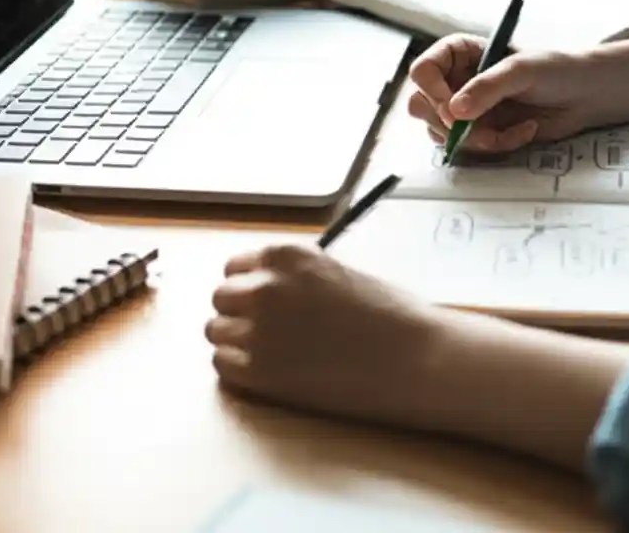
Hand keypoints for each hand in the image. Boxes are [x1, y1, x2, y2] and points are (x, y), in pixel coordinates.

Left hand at [204, 243, 444, 424]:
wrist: (413, 358)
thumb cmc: (391, 315)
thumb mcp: (339, 273)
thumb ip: (299, 276)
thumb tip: (273, 288)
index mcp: (287, 256)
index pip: (237, 266)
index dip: (252, 285)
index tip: (267, 300)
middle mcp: (264, 287)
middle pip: (221, 297)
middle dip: (242, 312)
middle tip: (272, 330)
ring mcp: (257, 330)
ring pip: (215, 331)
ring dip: (238, 340)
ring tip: (275, 352)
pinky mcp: (257, 372)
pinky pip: (222, 365)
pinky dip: (240, 369)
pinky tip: (273, 371)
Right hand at [405, 34, 601, 153]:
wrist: (585, 95)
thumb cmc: (556, 69)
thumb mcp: (521, 71)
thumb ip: (487, 88)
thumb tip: (455, 110)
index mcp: (460, 52)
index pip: (423, 70)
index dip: (431, 91)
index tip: (453, 108)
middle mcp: (456, 80)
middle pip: (421, 106)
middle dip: (449, 123)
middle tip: (476, 128)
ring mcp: (466, 109)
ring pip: (440, 132)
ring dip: (473, 139)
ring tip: (506, 131)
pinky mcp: (480, 132)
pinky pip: (468, 148)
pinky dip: (493, 146)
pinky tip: (522, 132)